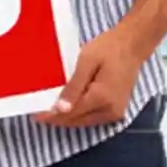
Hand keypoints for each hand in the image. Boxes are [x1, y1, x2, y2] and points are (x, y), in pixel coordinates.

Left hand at [32, 25, 148, 127]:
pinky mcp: (117, 110)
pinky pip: (93, 117)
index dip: (52, 116)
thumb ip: (74, 86)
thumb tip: (60, 109)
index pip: (71, 114)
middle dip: (57, 118)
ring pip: (85, 121)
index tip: (35, 115)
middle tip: (37, 113)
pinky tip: (67, 108)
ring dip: (67, 118)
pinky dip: (79, 114)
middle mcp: (110, 111)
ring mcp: (115, 113)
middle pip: (77, 121)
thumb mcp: (86, 62)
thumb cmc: (108, 48)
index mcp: (102, 98)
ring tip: (48, 111)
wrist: (132, 45)